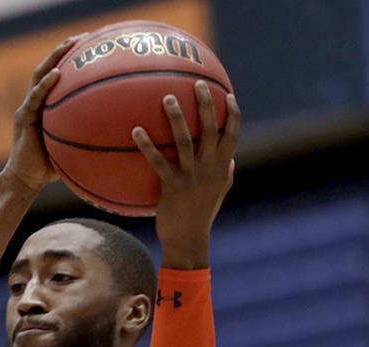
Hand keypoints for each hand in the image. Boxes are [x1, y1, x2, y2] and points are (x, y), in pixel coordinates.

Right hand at [2, 35, 82, 195]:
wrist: (26, 181)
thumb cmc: (51, 169)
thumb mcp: (73, 150)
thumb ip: (88, 139)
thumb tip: (120, 138)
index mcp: (47, 107)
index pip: (59, 76)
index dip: (72, 60)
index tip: (91, 48)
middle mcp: (36, 102)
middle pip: (49, 67)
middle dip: (64, 50)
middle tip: (83, 37)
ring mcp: (29, 108)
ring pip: (40, 75)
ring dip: (54, 57)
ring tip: (69, 45)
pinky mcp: (23, 117)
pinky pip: (35, 97)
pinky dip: (46, 84)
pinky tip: (57, 74)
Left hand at [134, 82, 238, 268]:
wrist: (189, 240)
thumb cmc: (202, 215)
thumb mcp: (220, 193)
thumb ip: (227, 173)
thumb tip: (232, 159)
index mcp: (223, 168)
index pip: (233, 136)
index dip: (233, 115)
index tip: (228, 95)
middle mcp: (210, 169)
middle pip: (211, 130)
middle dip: (207, 104)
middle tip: (198, 83)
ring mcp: (192, 177)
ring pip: (185, 141)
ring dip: (176, 117)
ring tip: (167, 97)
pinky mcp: (173, 187)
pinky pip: (158, 161)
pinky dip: (147, 145)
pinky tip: (135, 130)